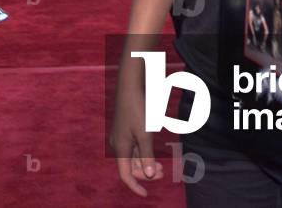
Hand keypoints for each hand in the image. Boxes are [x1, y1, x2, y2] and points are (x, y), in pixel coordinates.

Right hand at [109, 76, 163, 196]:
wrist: (130, 86)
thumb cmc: (137, 109)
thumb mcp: (145, 134)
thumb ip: (147, 156)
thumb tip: (147, 175)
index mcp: (120, 148)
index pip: (125, 174)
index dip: (135, 186)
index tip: (145, 194)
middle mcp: (118, 145)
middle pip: (131, 167)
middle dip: (146, 173)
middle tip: (163, 173)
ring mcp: (121, 137)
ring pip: (134, 157)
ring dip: (146, 164)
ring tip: (161, 166)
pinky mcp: (126, 130)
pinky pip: (134, 148)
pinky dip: (144, 153)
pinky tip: (153, 153)